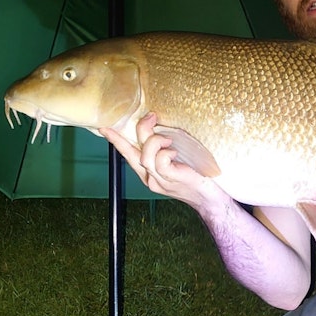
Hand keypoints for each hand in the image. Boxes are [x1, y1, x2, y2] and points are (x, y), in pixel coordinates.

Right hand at [102, 113, 218, 209]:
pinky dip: (165, 152)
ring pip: (146, 156)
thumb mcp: (177, 162)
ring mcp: (159, 180)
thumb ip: (166, 151)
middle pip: (132, 153)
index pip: (128, 155)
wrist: (211, 199)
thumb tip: (162, 129)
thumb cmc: (196, 177)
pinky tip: (174, 152)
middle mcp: (150, 178)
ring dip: (156, 141)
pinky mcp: (171, 178)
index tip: (104, 127)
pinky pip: (160, 161)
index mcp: (148, 174)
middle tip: (150, 116)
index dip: (116, 141)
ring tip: (169, 140)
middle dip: (135, 132)